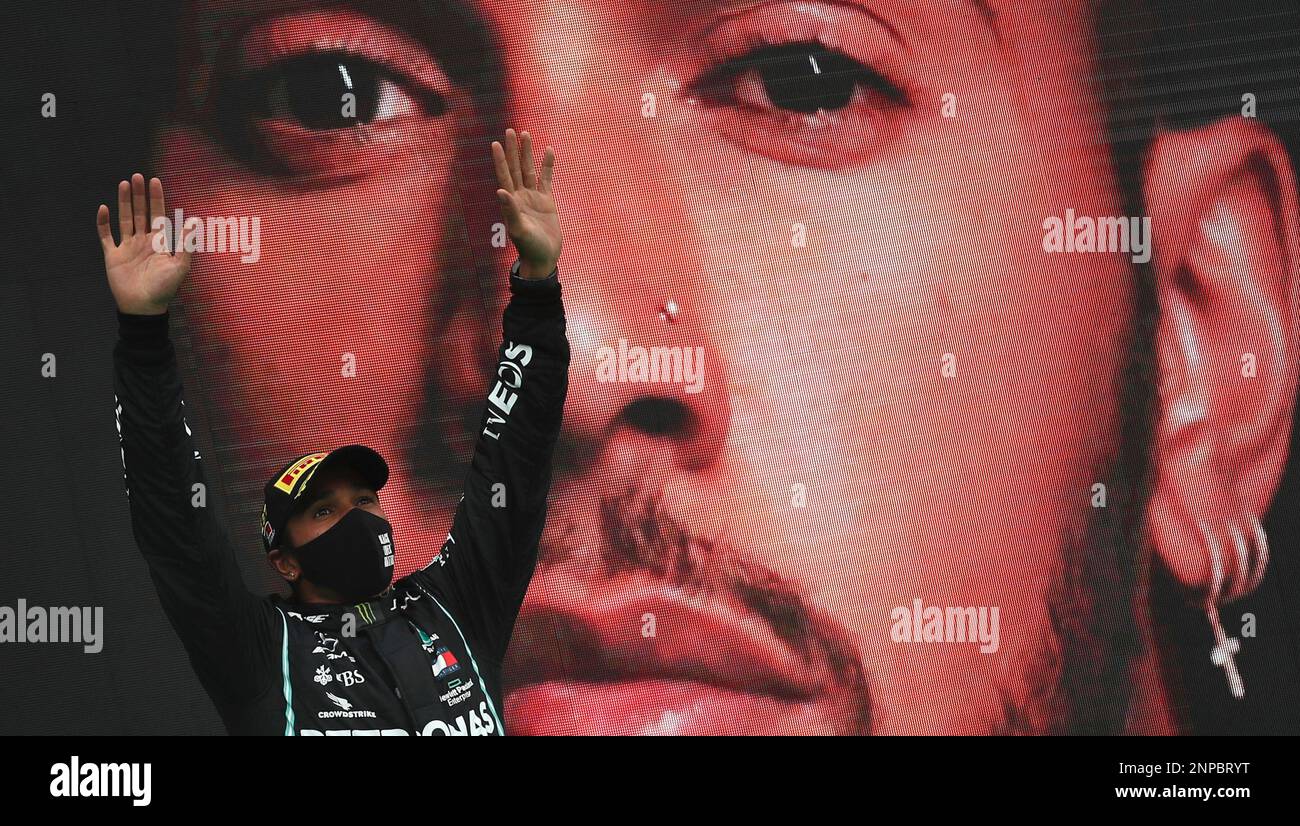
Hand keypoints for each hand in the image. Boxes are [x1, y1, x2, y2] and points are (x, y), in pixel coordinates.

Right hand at [96, 174, 194, 314]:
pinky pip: (106, 236)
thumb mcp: (180, 264)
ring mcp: (127, 247)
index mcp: (159, 242)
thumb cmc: (165, 288)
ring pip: (124, 219)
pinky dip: (103, 223)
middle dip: (139, 195)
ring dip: (123, 202)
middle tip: (137, 176)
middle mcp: (143, 241)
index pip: (158, 214)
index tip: (155, 180)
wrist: (144, 307)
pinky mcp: (112, 256)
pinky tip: (103, 208)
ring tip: (124, 184)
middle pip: (140, 213)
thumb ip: (186, 242)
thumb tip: (195, 220)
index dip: (156, 198)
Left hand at [491, 129, 560, 278]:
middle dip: (513, 149)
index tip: (496, 143)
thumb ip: (510, 210)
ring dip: (528, 153)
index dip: (500, 160)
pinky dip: (547, 165)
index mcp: (511, 201)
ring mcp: (533, 197)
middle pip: (516, 167)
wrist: (543, 258)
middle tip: (510, 130)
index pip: (504, 176)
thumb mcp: (519, 229)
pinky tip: (548, 151)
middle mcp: (520, 196)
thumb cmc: (529, 247)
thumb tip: (500, 191)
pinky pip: (547, 179)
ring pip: (529, 170)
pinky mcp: (547, 201)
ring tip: (525, 134)